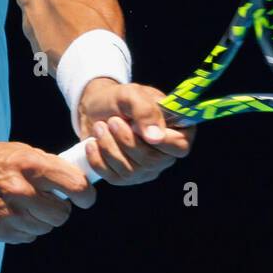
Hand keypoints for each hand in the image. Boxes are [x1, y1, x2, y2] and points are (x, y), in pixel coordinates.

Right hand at [0, 141, 95, 243]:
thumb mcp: (20, 151)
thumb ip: (48, 165)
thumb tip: (78, 178)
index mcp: (30, 165)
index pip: (75, 185)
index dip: (86, 194)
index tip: (85, 197)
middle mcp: (20, 190)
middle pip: (61, 213)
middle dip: (60, 208)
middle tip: (50, 200)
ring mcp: (8, 214)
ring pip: (45, 228)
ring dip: (42, 219)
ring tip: (26, 204)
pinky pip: (28, 237)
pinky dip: (26, 228)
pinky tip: (13, 213)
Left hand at [76, 79, 196, 186]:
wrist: (95, 109)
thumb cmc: (119, 100)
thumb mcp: (132, 95)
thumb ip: (146, 111)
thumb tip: (155, 138)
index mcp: (177, 130)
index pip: (180, 146)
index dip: (161, 141)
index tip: (135, 125)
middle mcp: (165, 154)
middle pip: (152, 161)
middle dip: (126, 140)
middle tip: (112, 121)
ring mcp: (147, 169)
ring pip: (131, 171)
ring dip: (110, 147)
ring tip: (100, 127)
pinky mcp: (127, 178)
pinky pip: (114, 177)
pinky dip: (98, 159)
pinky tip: (92, 144)